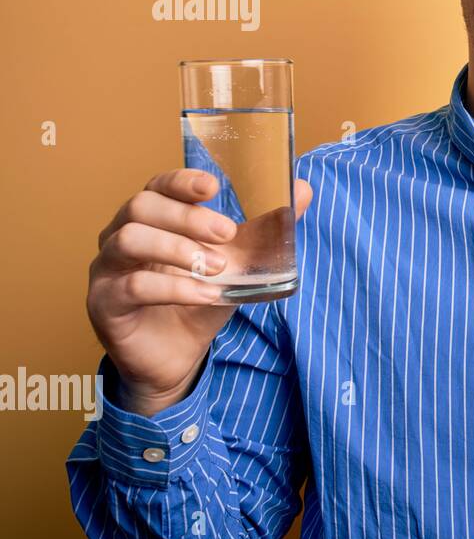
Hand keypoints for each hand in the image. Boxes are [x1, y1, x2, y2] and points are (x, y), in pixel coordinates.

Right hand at [86, 168, 313, 414]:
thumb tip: (305, 189)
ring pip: (129, 239)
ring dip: (178, 249)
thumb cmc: (201, 300)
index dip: (182, 181)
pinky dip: (175, 288)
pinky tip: (206, 295)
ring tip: (217, 268)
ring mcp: (107, 268)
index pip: (158, 185)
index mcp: (153, 219)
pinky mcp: (104, 303)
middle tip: (228, 234)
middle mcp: (121, 235)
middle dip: (188, 217)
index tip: (213, 186)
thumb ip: (267, 229)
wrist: (177, 358)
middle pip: (142, 206)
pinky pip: (133, 286)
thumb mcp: (240, 264)